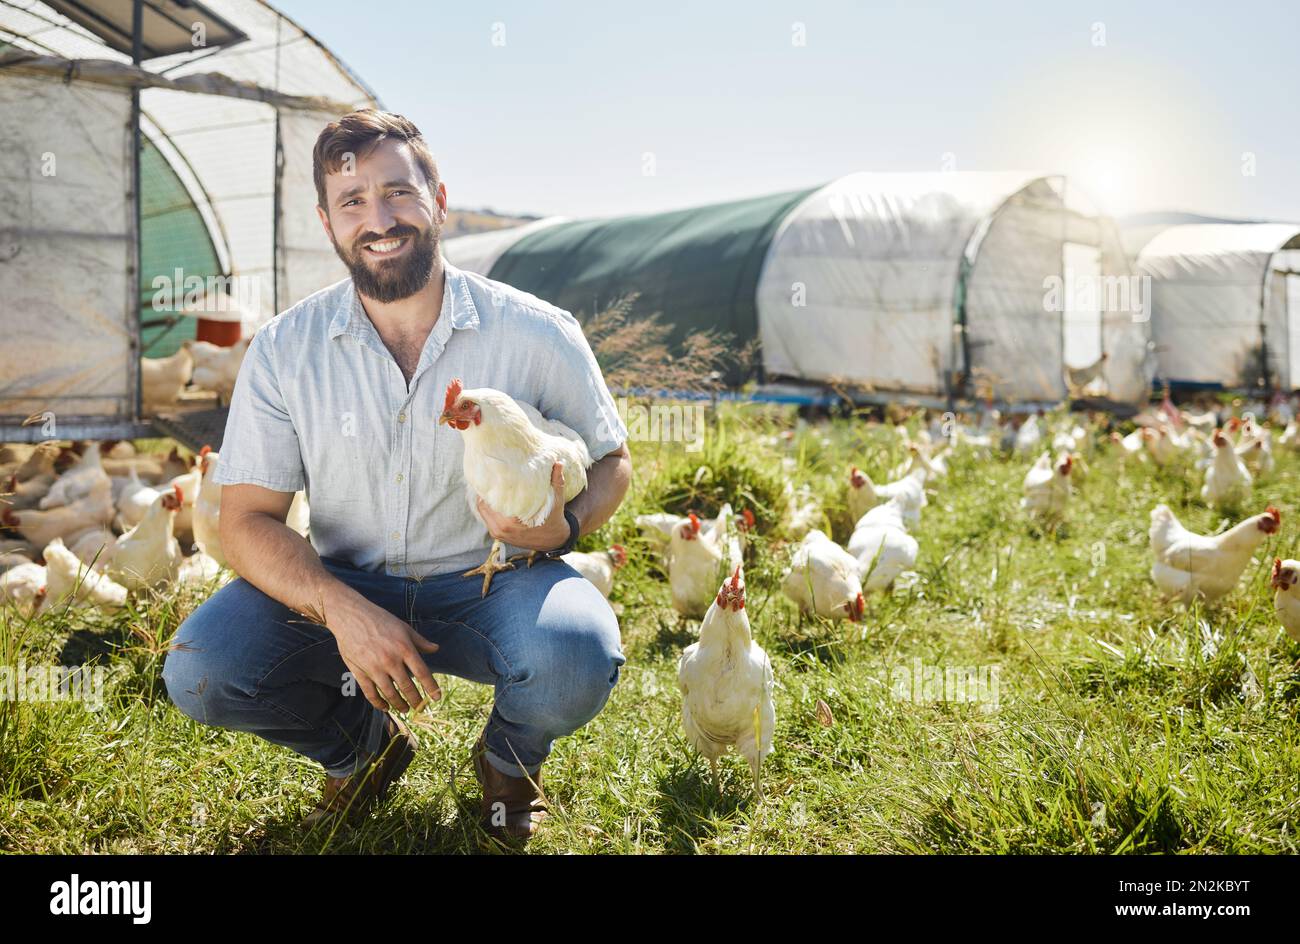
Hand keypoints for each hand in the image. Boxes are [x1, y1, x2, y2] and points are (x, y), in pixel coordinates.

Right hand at [322, 585, 441, 712]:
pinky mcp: (359, 672)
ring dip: (399, 705)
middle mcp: (390, 660)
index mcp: (404, 648)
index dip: (431, 688)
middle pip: (407, 687)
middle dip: (416, 701)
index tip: (437, 698)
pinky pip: (370, 693)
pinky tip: (385, 707)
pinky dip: (378, 703)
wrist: (350, 616)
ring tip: (406, 709)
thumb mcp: (404, 628)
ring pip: (390, 694)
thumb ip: (420, 641)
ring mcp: (374, 668)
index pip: (422, 673)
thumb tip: (436, 649)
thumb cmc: (380, 620)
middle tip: (420, 707)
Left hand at [476, 462, 573, 551]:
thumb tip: (558, 463)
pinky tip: (491, 498)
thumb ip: (556, 481)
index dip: (491, 486)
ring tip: (489, 485)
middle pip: (484, 504)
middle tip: (489, 477)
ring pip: (482, 511)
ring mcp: (498, 533)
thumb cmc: (553, 517)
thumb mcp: (556, 500)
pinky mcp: (497, 535)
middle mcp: (503, 528)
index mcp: (512, 521)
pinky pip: (485, 518)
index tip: (493, 475)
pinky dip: (487, 508)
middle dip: (486, 491)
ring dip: (485, 499)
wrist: (552, 540)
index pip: (492, 500)